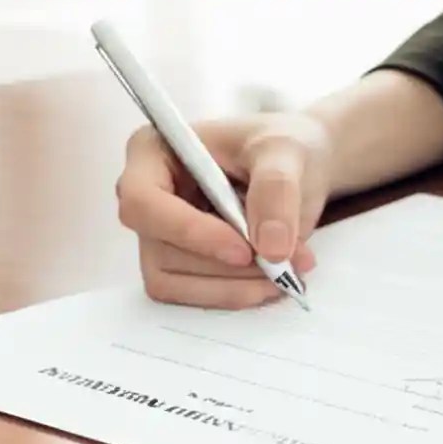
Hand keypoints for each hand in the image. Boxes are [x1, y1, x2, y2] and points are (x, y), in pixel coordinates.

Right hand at [115, 112, 332, 307]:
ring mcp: (160, 235)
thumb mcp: (286, 153)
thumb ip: (277, 191)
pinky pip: (192, 296)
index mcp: (153, 153)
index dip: (190, 232)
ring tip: (286, 275)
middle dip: (226, 267)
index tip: (245, 250)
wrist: (299, 169)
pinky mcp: (180, 266)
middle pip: (160, 249)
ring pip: (173, 281)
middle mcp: (147, 197)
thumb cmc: (280, 147)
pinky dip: (234, 296)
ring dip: (232, 287)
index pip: (143, 202)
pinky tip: (271, 284)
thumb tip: (270, 249)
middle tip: (286, 265)